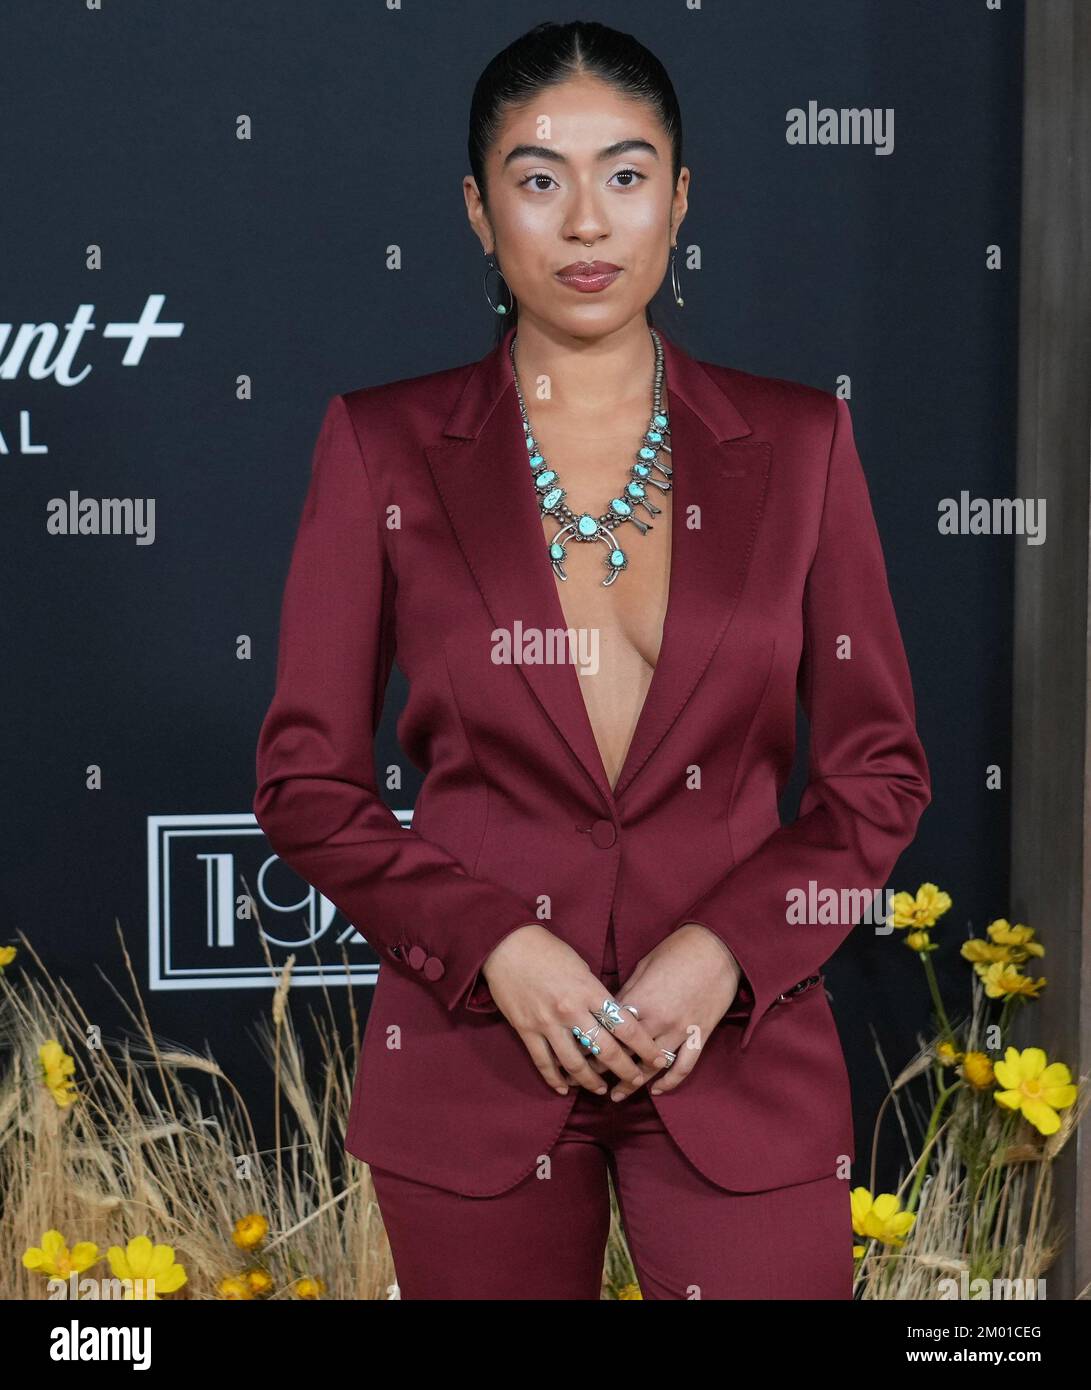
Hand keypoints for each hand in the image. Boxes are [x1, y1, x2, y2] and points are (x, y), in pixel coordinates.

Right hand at [481, 925, 666, 1096]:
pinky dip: (555, 1079)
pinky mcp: (526, 1030)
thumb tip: (609, 1015)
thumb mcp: (581, 965)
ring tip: (601, 1089)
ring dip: (592, 1082)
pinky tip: (565, 1088)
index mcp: (590, 990)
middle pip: (606, 1051)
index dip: (645, 1047)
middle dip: (625, 1071)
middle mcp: (571, 1010)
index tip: (659, 1059)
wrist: (507, 945)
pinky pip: (544, 1063)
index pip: (626, 1026)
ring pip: (576, 1064)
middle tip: (636, 1081)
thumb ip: (595, 992)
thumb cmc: (547, 950)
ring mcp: (547, 1023)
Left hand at [592, 923, 742, 1100]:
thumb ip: (627, 992)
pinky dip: (670, 1081)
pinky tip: (656, 1090)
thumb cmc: (678, 950)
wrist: (718, 947)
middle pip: (626, 1053)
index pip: (608, 1029)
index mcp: (640, 1001)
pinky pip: (684, 1065)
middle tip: (589, 1080)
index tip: (575, 1054)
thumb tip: (611, 1010)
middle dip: (606, 1068)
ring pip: (652, 1066)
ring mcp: (681, 1030)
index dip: (590, 1042)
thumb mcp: (644, 965)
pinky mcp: (700, 1034)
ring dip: (633, 1083)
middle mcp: (658, 1021)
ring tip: (617, 1095)